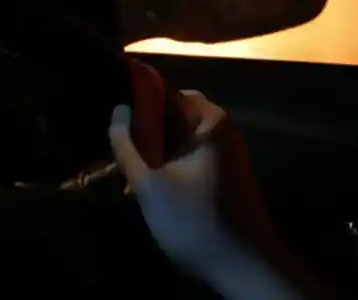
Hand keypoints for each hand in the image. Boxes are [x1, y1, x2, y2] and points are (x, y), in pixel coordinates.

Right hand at [109, 92, 307, 298]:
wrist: (243, 265)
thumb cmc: (193, 220)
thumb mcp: (148, 183)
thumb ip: (127, 145)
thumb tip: (118, 111)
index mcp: (208, 120)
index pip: (164, 92)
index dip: (135, 103)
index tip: (114, 121)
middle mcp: (222, 128)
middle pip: (172, 116)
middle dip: (145, 135)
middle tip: (122, 160)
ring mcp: (228, 151)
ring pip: (180, 140)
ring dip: (155, 155)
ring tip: (133, 183)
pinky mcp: (227, 173)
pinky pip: (193, 157)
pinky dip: (172, 168)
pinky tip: (155, 194)